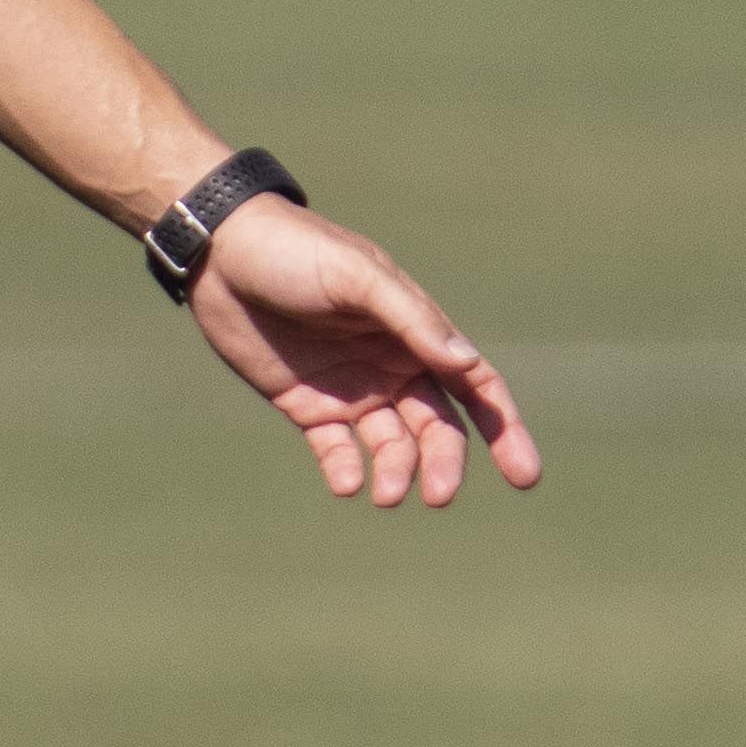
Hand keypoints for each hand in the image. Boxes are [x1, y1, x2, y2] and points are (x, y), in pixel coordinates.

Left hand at [186, 201, 541, 506]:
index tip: (525, 475)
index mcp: (414, 330)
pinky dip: (347, 472)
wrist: (220, 250)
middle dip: (445, 463)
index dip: (505, 428)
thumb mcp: (357, 277)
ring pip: (392, 446)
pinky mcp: (307, 405)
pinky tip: (347, 483)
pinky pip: (338, 451)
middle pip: (437, 427)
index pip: (474, 385)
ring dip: (397, 472)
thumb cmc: (296, 250)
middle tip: (439, 495)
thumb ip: (411, 319)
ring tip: (384, 493)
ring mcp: (351, 388)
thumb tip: (467, 365)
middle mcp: (391, 364)